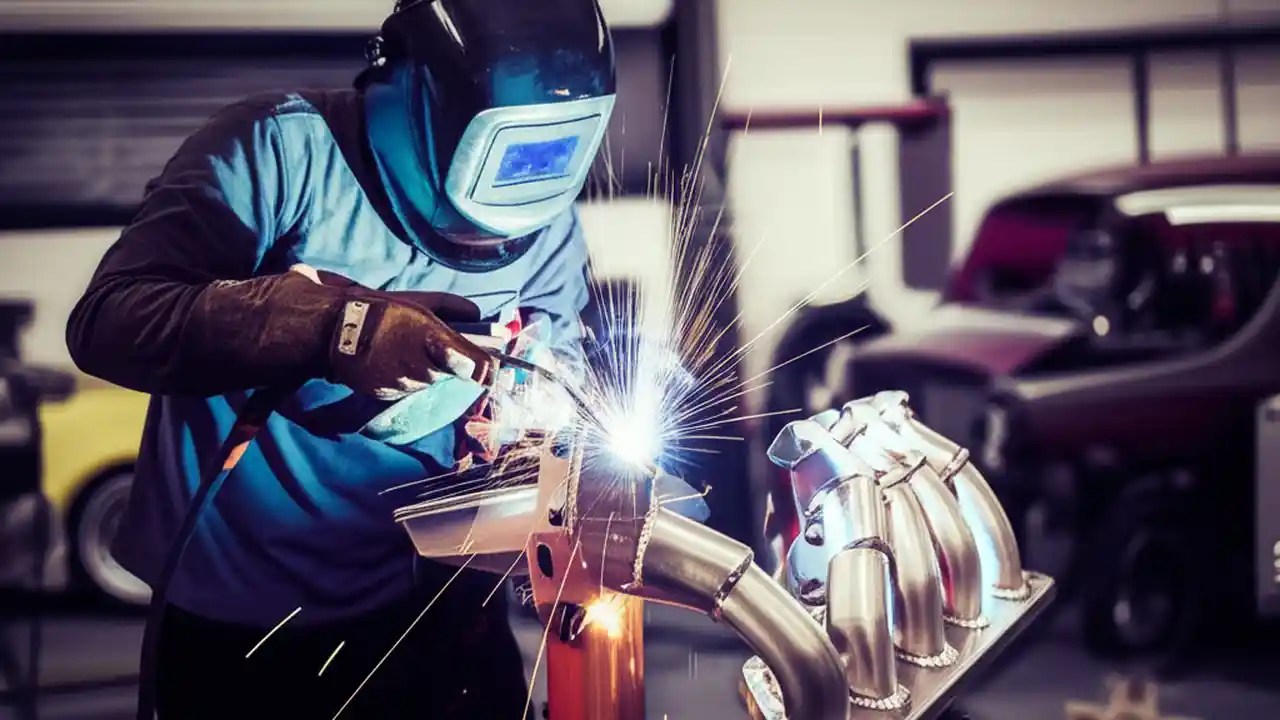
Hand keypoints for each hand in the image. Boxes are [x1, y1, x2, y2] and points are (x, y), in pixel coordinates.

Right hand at [295, 266, 497, 400]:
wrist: (334, 330)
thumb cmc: (383, 312)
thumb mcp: (420, 303)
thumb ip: (454, 308)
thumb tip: (480, 317)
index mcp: (432, 339)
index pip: (472, 364)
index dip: (485, 369)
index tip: (490, 370)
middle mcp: (420, 366)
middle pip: (451, 373)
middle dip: (448, 362)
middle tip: (429, 345)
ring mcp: (403, 384)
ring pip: (429, 382)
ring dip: (425, 370)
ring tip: (403, 350)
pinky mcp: (387, 395)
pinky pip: (408, 389)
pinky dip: (405, 379)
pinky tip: (391, 362)